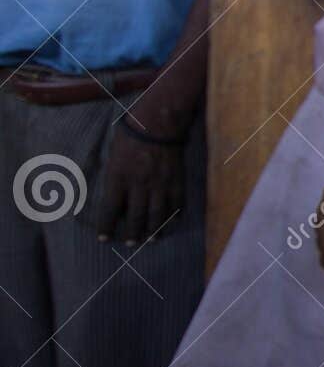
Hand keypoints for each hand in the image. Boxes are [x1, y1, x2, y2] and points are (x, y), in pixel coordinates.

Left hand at [94, 123, 185, 245]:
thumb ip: (114, 178)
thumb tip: (115, 198)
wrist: (159, 122)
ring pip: (156, 214)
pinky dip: (174, 215)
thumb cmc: (131, 135)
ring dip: (153, 230)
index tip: (104, 238)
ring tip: (152, 239)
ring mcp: (160, 184)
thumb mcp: (113, 156)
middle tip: (131, 244)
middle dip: (132, 233)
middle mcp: (139, 184)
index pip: (109, 210)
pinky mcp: (176, 180)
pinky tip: (171, 222)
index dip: (106, 227)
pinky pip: (176, 203)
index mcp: (118, 178)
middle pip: (134, 217)